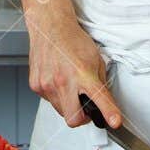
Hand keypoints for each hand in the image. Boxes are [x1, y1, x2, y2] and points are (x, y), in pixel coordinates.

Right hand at [26, 11, 122, 129]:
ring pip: (61, 111)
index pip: (99, 98)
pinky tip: (57, 80)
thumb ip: (99, 83)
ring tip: (69, 86)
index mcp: (82, 73)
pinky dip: (56, 95)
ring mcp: (47, 84)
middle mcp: (63, 81)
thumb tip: (103, 101)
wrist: (49, 27)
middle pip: (74, 119)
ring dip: (68, 104)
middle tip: (85, 106)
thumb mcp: (95, 59)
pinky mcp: (35, 85)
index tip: (114, 122)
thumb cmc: (72, 40)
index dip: (108, 112)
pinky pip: (50, 101)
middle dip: (82, 117)